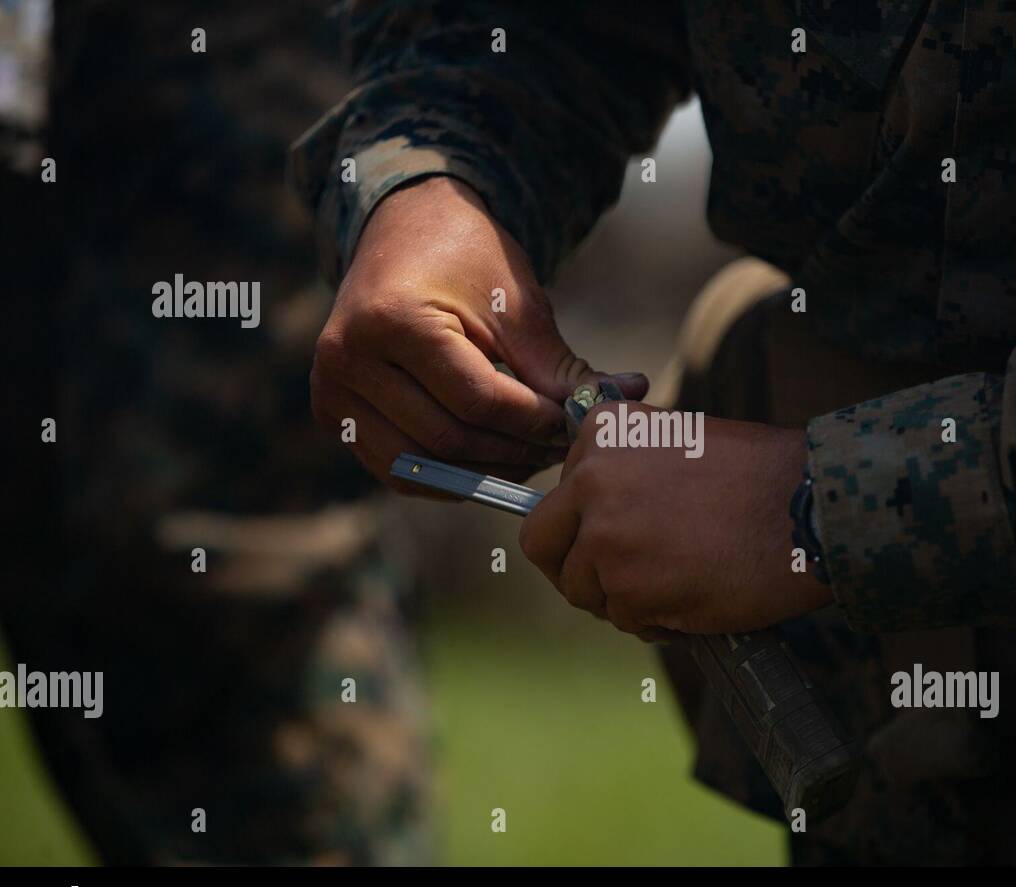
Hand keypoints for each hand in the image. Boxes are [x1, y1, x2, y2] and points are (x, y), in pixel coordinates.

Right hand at [310, 176, 647, 492]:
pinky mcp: (331, 412)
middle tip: (559, 446)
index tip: (573, 422)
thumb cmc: (467, 260)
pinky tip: (490, 458)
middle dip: (514, 452)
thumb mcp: (518, 305)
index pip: (478, 400)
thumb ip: (563, 366)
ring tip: (529, 452)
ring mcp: (331, 391)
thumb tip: (631, 396)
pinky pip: (397, 469)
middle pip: (448, 441)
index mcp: (392, 320)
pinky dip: (448, 475)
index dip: (534, 422)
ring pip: (421, 466)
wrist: (404, 230)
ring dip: (484, 471)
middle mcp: (346, 360)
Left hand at [519, 403, 832, 634]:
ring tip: (678, 583)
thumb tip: (585, 513)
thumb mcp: (677, 443)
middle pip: (543, 544)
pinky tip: (695, 600)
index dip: (580, 524)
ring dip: (622, 598)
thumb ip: (624, 470)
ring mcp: (606, 537)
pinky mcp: (630, 589)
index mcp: (602, 434)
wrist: (812, 508)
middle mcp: (591, 480)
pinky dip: (656, 621)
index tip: (612, 535)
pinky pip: (625, 620)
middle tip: (618, 578)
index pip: (554, 495)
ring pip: (583, 590)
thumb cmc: (760, 476)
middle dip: (576, 567)